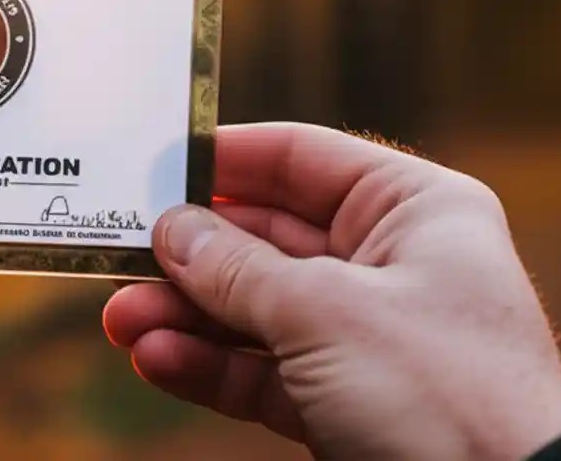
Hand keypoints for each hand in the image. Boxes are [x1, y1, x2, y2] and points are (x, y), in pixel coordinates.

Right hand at [103, 123, 560, 459]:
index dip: (221, 160)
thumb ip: (236, 267)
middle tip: (117, 259)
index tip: (147, 169)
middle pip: (263, 238)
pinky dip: (210, 365)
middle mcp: (389, 263)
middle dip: (187, 255)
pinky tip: (158, 359)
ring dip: (185, 315)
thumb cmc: (443, 396)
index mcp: (412, 211)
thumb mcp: (325, 314)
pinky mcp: (346, 399)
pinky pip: (262, 368)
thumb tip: (172, 229)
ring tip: (123, 323)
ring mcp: (366, 336)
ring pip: (254, 308)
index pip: (298, 160)